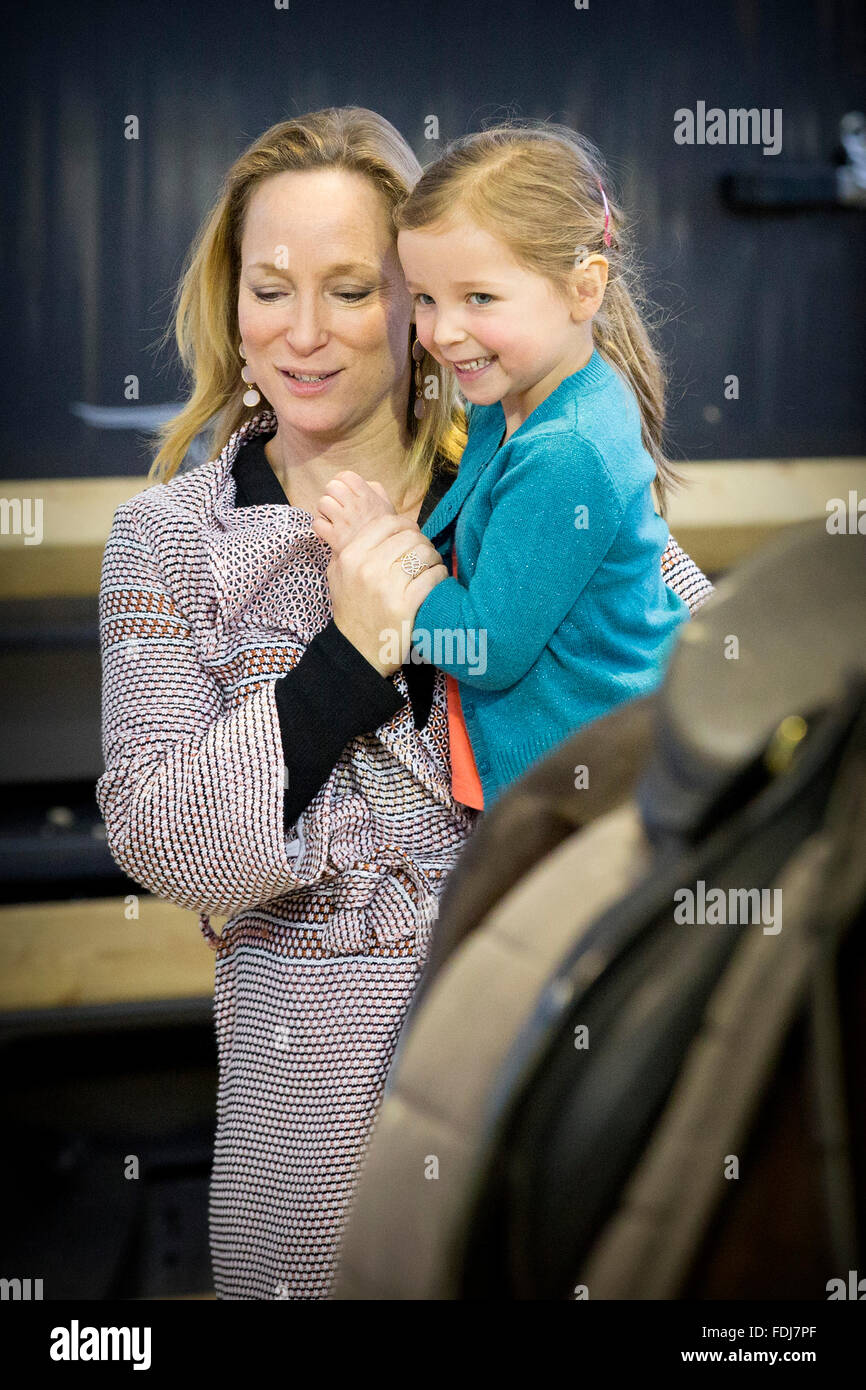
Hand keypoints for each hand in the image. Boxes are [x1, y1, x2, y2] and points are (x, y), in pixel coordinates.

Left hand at [312, 470, 396, 553]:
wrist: (384, 556)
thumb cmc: (384, 530)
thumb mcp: (387, 506)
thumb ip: (375, 490)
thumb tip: (363, 483)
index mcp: (368, 496)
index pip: (345, 476)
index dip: (341, 481)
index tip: (344, 491)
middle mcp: (355, 507)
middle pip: (331, 486)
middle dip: (331, 494)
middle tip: (338, 505)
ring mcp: (344, 521)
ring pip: (322, 503)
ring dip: (324, 510)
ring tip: (333, 517)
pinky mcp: (335, 537)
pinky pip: (317, 523)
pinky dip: (320, 526)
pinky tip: (329, 530)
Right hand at [326, 512, 446, 675]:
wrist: (357, 650)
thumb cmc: (351, 609)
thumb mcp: (338, 574)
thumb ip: (352, 546)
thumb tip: (381, 523)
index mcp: (351, 555)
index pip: (387, 522)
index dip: (405, 525)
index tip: (411, 536)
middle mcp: (368, 568)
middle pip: (410, 536)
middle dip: (422, 543)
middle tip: (424, 555)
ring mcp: (387, 587)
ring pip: (424, 554)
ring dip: (434, 559)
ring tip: (431, 567)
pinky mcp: (406, 605)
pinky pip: (433, 577)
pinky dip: (440, 576)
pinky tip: (436, 581)